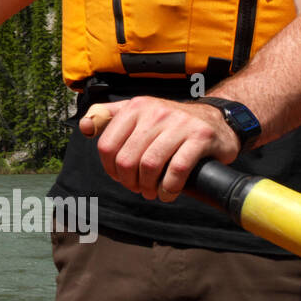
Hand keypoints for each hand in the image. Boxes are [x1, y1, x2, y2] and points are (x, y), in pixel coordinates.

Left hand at [79, 97, 241, 201]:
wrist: (216, 120)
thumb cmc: (171, 123)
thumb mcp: (138, 113)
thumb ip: (108, 117)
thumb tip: (84, 128)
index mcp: (135, 107)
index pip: (107, 145)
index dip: (110, 169)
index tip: (121, 178)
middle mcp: (155, 112)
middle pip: (127, 158)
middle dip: (129, 181)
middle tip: (138, 188)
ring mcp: (179, 123)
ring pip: (150, 165)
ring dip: (148, 187)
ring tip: (153, 192)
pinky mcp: (200, 137)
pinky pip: (177, 169)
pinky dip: (169, 188)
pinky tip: (169, 193)